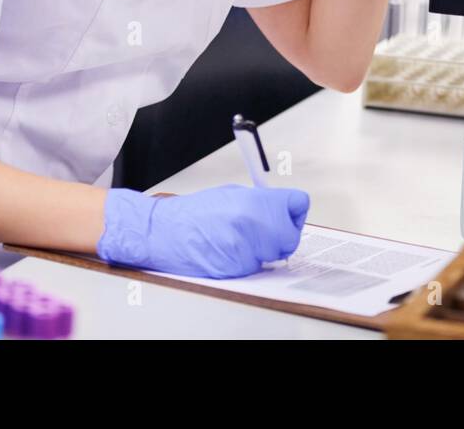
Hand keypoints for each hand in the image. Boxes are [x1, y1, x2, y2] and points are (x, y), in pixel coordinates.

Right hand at [96, 183, 309, 278]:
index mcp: (255, 202)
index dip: (293, 211)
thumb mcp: (232, 194)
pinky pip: (255, 267)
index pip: (298, 204)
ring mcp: (246, 249)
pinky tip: (230, 250)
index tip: (287, 215)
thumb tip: (282, 209)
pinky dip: (247, 261)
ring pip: (274, 255)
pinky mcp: (237, 270)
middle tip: (263, 231)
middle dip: (281, 235)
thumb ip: (261, 202)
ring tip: (240, 239)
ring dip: (264, 250)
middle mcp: (254, 225)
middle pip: (292, 235)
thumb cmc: (194, 213)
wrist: (165, 232)